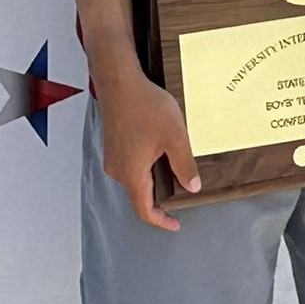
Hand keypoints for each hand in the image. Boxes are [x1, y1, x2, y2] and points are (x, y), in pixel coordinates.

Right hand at [96, 71, 200, 229]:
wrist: (119, 80)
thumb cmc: (145, 106)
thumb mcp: (174, 137)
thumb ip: (184, 165)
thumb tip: (192, 187)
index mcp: (132, 174)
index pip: (144, 210)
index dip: (160, 221)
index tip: (176, 223)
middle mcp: (118, 169)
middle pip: (139, 194)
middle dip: (159, 197)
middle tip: (180, 190)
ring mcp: (112, 155)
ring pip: (134, 177)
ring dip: (152, 178)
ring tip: (172, 166)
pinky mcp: (112, 142)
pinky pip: (129, 163)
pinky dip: (144, 165)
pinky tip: (158, 149)